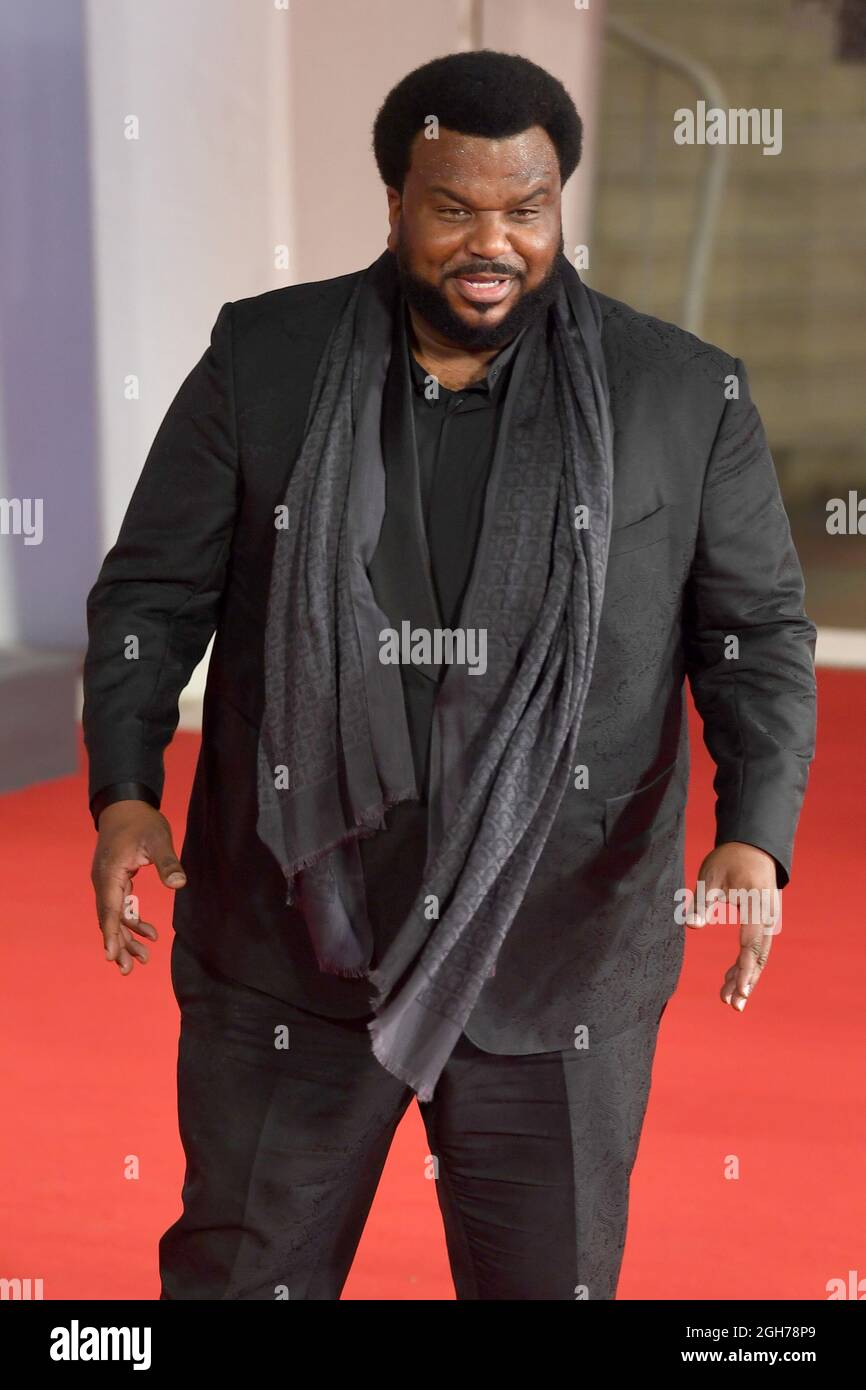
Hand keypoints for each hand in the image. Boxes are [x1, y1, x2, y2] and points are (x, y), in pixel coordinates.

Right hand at [90, 800, 186, 974]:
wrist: (126, 805)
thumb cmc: (142, 821)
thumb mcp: (159, 838)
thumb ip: (168, 862)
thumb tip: (180, 884)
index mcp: (110, 872)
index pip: (109, 908)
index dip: (111, 933)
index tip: (112, 955)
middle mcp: (103, 880)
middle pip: (109, 918)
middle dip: (118, 944)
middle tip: (128, 970)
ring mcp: (107, 881)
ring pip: (114, 916)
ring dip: (127, 937)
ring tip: (143, 960)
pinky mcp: (115, 880)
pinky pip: (120, 907)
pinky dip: (132, 921)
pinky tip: (149, 934)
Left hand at [686, 841, 779, 1013]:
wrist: (753, 845)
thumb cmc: (729, 859)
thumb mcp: (711, 877)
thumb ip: (702, 903)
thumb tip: (691, 927)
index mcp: (756, 904)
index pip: (751, 944)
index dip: (744, 969)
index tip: (740, 991)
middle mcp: (768, 915)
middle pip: (759, 955)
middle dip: (746, 982)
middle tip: (732, 1005)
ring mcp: (769, 919)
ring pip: (758, 955)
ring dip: (744, 977)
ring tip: (728, 1000)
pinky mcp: (764, 921)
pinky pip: (756, 947)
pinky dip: (744, 964)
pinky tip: (729, 980)